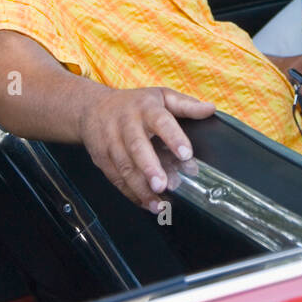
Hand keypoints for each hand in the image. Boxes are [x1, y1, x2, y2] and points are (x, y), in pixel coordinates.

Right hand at [78, 86, 215, 212]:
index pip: (161, 121)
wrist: (90, 108)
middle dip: (149, 168)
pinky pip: (116, 179)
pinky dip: (131, 193)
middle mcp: (126, 124)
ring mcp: (111, 142)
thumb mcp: (161, 97)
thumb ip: (185, 105)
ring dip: (141, 188)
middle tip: (163, 185)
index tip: (186, 154)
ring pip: (125, 167)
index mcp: (145, 108)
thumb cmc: (133, 104)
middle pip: (137, 147)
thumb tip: (210, 109)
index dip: (173, 137)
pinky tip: (146, 203)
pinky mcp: (102, 159)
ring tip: (158, 205)